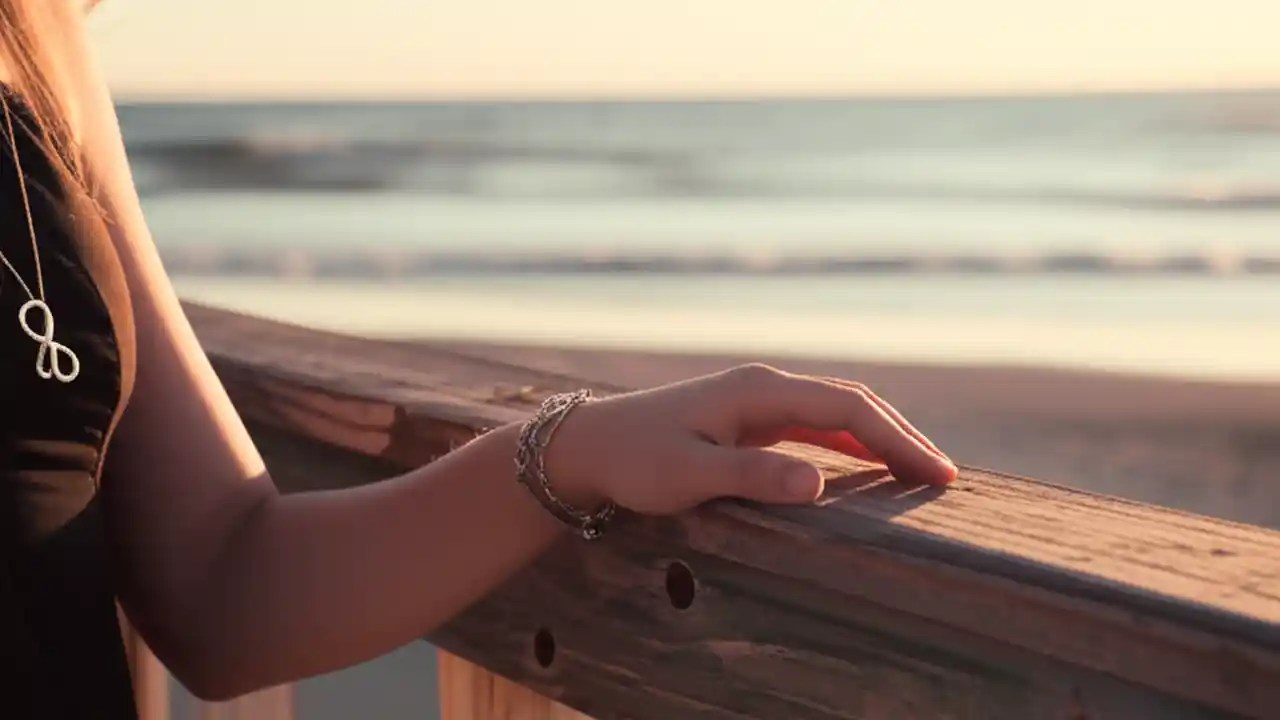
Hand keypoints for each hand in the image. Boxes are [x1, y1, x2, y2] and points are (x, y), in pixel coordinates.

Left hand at [546, 364, 956, 515]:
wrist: (586, 446)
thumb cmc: (632, 460)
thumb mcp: (688, 475)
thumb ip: (752, 478)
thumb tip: (818, 485)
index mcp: (758, 390)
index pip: (848, 410)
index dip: (897, 440)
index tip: (937, 476)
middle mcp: (764, 387)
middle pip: (852, 405)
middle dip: (901, 437)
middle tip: (944, 479)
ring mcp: (757, 401)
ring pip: (836, 414)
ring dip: (879, 440)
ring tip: (921, 475)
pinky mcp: (747, 420)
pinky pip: (813, 429)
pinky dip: (849, 446)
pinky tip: (867, 471)